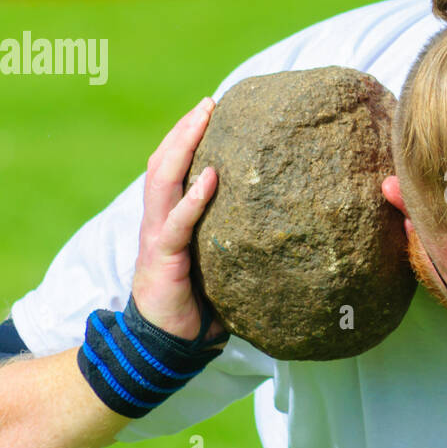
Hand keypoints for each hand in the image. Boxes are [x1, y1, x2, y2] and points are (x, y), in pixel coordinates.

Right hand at [131, 97, 228, 343]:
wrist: (165, 344)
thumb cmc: (198, 307)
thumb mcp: (218, 265)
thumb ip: (238, 243)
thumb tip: (289, 230)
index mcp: (169, 220)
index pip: (173, 169)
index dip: (187, 138)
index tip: (213, 111)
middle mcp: (158, 221)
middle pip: (164, 162)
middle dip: (184, 129)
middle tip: (209, 102)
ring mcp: (157, 237)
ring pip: (163, 181)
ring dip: (183, 145)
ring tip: (203, 117)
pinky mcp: (162, 258)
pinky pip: (177, 222)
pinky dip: (193, 198)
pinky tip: (211, 176)